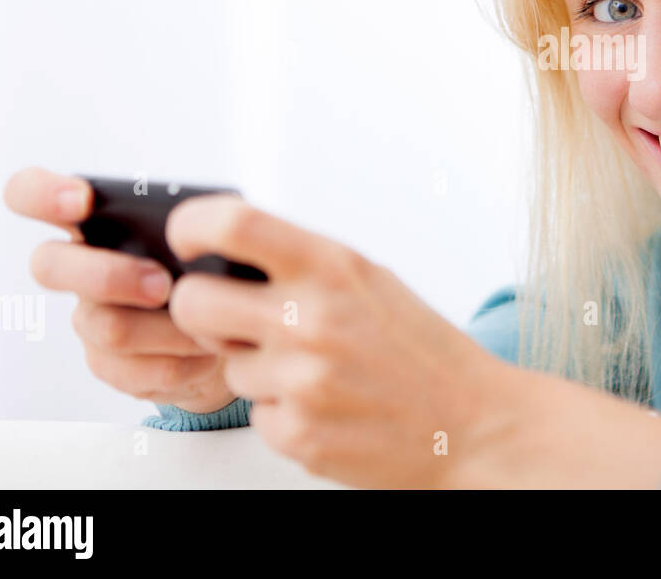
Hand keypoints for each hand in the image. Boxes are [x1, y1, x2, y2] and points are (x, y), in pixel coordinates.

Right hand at [4, 166, 237, 413]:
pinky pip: (137, 370)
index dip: (42, 193)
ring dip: (170, 327)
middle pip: (47, 265)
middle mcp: (79, 267)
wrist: (239, 327)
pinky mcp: (109, 365)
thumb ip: (203, 216)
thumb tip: (205, 220)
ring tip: (213, 324)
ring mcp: (89, 318)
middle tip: (163, 284)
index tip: (83, 201)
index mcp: (96, 219)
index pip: (30, 193)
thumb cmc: (220, 263)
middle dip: (109, 275)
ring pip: (108, 327)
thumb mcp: (216, 230)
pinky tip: (210, 352)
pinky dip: (185, 361)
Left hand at [163, 195, 525, 487]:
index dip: (191, 227)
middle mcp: (310, 319)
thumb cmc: (423, 351)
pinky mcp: (296, 434)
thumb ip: (302, 265)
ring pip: (225, 366)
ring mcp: (300, 381)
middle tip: (231, 321)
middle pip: (192, 303)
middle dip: (202, 313)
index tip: (186, 240)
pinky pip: (255, 415)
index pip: (232, 224)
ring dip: (258, 371)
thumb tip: (227, 253)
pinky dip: (282, 412)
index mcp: (331, 268)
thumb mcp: (370, 281)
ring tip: (317, 373)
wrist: (474, 424)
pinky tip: (327, 407)